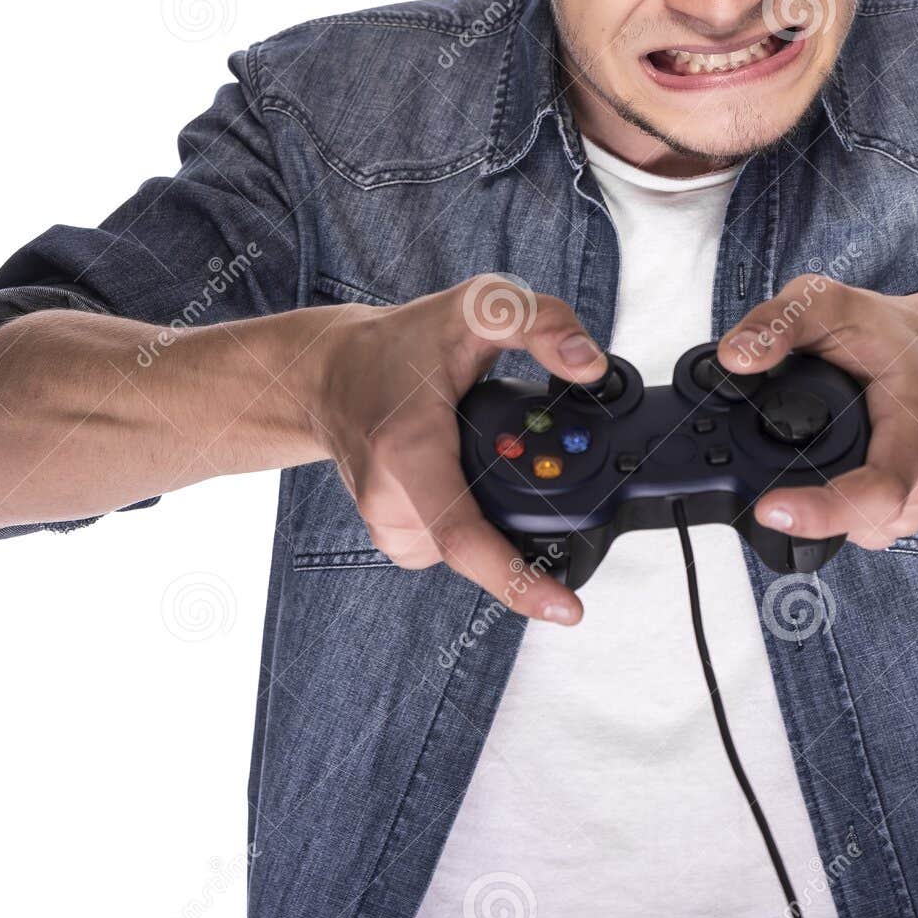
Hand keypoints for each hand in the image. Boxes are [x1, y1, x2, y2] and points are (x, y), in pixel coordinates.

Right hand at [307, 278, 607, 623]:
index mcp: (408, 452)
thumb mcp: (477, 307)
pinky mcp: (393, 535)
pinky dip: (478, 515)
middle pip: (485, 542)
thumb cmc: (398, 344)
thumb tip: (592, 366)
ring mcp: (388, 524)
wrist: (326, 373)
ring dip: (501, 510)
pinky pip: (455, 543)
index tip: (567, 610)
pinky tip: (468, 474)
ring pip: (473, 544)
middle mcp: (391, 501)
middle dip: (529, 518)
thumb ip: (541, 323)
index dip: (518, 582)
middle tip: (538, 464)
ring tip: (489, 452)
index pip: (465, 537)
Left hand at [716, 278, 917, 548]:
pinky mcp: (906, 506)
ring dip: (823, 516)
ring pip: (866, 531)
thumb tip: (736, 358)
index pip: (880, 487)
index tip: (771, 508)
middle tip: (762, 493)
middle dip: (808, 516)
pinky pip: (868, 530)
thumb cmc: (885, 331)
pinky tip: (817, 483)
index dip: (825, 510)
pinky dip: (834, 515)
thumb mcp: (828, 302)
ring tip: (794, 477)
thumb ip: (779, 321)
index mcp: (914, 420)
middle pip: (868, 521)